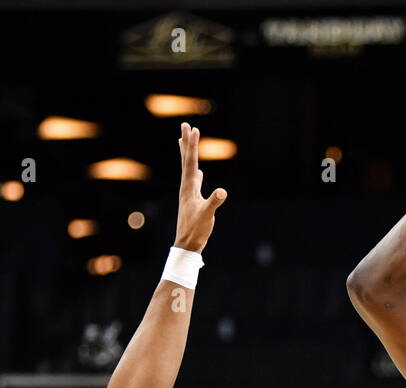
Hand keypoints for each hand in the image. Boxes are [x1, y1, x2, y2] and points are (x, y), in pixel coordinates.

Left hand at [174, 122, 226, 252]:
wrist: (187, 244)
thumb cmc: (196, 230)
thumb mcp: (207, 216)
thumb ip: (214, 202)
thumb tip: (222, 191)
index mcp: (189, 188)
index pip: (191, 162)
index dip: (192, 145)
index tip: (193, 129)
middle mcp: (186, 187)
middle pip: (186, 160)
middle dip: (186, 143)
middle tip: (185, 125)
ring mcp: (189, 193)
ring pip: (188, 168)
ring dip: (187, 154)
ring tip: (183, 142)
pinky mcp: (193, 200)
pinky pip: (194, 180)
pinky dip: (195, 172)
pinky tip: (198, 172)